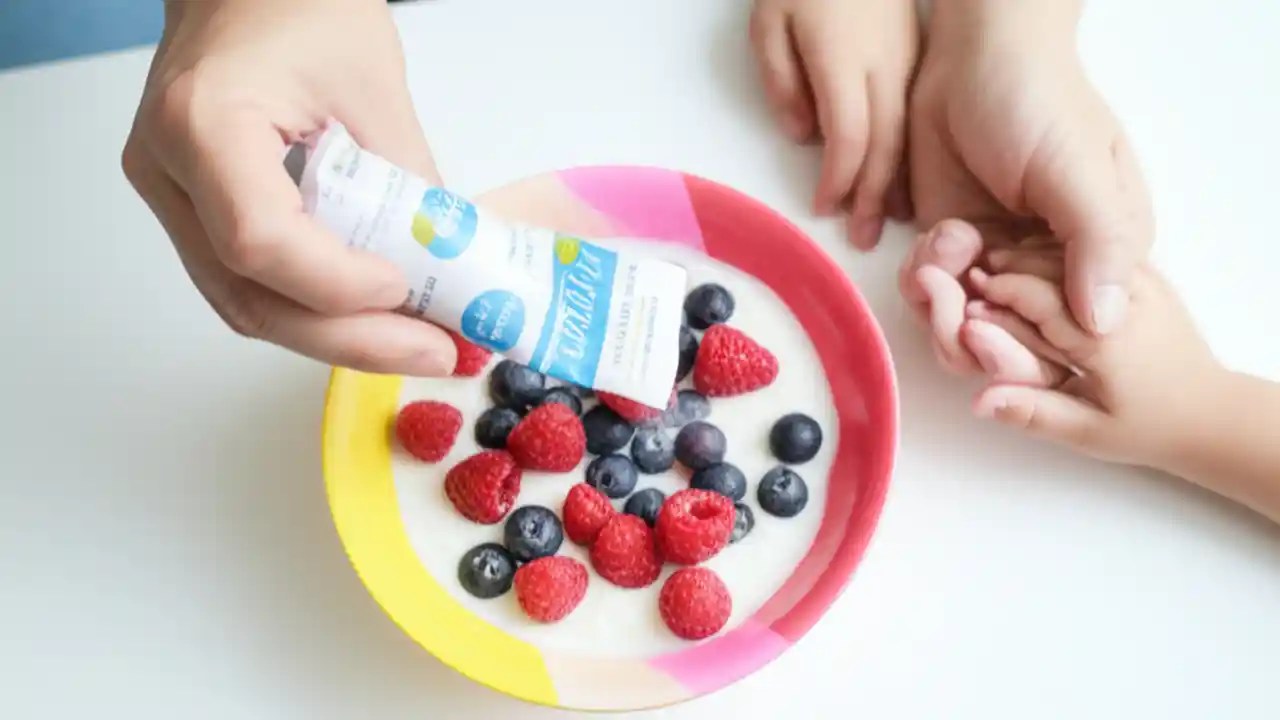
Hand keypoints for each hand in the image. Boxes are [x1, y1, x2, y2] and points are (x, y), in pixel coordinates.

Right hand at [122, 0, 455, 374]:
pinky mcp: (195, 216)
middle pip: (252, 295)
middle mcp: (168, 172)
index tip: (407, 290)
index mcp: (202, 122)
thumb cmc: (296, 6)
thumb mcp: (374, 86)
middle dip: (353, 340)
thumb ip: (409, 183)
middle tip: (436, 354)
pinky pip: (253, 286)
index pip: (260, 238)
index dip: (337, 284)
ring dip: (339, 338)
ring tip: (419, 346)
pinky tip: (377, 321)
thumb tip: (451, 270)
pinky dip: (318, 312)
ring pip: (250, 305)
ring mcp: (173, 200)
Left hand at [749, 0, 917, 247]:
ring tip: (889, 222)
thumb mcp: (770, 25)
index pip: (850, 137)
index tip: (824, 208)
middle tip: (863, 239)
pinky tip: (905, 178)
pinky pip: (915, 117)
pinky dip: (910, 154)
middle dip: (872, 197)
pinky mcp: (917, 58)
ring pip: (907, 134)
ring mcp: (907, 61)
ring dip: (897, 182)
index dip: (839, 179)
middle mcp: (885, 66)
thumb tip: (805, 134)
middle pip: (886, 145)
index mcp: (844, 60)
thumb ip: (783, 81)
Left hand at [902, 0, 1151, 347]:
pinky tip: (928, 238)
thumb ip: (1096, 245)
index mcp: (1101, 258)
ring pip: (964, 330)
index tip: (988, 327)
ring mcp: (998, 263)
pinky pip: (930, 296)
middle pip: (1015, 348)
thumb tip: (1107, 326)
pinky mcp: (951, 249)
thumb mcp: (1077, 171)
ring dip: (940, 305)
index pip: (1073, 339)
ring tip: (936, 257)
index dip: (1029, 351)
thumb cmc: (1037, 101)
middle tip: (950, 299)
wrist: (970, 58)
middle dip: (973, 335)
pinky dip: (921, 279)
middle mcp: (1051, 270)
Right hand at [957, 246, 1217, 467]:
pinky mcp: (1149, 275)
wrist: (1212, 412)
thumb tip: (979, 402)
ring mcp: (1141, 280)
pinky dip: (1060, 251)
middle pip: (1048, 264)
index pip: (1032, 296)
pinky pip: (1097, 249)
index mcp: (1103, 336)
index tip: (958, 296)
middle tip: (968, 275)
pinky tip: (1037, 264)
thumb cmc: (1147, 428)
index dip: (990, 293)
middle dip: (1004, 266)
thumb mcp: (1088, 433)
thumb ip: (1032, 412)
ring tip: (995, 265)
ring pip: (1074, 249)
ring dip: (1029, 253)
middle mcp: (1123, 298)